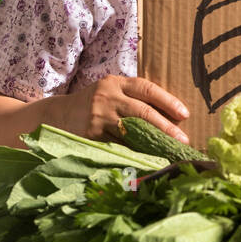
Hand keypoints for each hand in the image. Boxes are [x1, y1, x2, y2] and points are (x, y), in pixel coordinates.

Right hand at [65, 75, 191, 144]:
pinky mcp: (90, 135)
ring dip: (152, 143)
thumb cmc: (93, 105)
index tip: (184, 114)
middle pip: (142, 112)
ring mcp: (98, 116)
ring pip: (131, 131)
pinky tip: (147, 158)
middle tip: (182, 139)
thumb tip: (170, 116)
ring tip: (169, 151)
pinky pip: (117, 145)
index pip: (147, 89)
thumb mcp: (111, 92)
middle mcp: (107, 97)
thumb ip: (133, 98)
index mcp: (115, 83)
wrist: (56, 115)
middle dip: (165, 127)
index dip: (167, 101)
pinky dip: (134, 152)